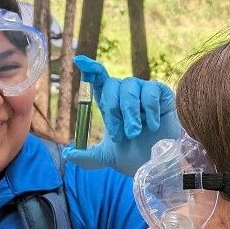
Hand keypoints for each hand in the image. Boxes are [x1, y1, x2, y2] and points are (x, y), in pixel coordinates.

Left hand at [62, 56, 181, 176]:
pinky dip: (149, 109)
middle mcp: (126, 96)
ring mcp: (144, 94)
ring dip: (130, 111)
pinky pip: (150, 90)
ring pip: (130, 87)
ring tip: (136, 132)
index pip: (100, 81)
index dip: (91, 69)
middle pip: (112, 85)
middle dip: (113, 109)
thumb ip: (86, 157)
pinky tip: (153, 125)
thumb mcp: (107, 158)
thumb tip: (67, 152)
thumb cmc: (137, 159)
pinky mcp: (162, 94)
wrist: (161, 166)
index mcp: (112, 106)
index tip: (80, 62)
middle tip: (119, 134)